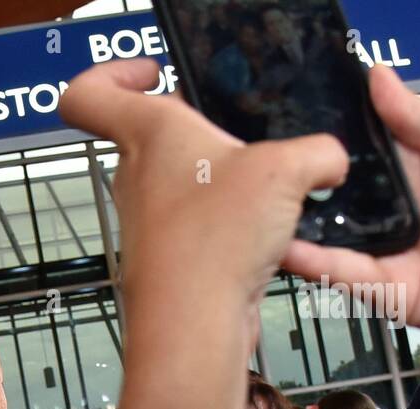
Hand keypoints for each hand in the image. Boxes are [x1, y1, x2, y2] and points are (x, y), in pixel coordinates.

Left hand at [59, 60, 347, 408]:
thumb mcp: (284, 171)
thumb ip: (316, 152)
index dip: (112, 73)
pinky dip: (235, 221)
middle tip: (242, 129)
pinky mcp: (173, 256)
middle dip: (199, 126)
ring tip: (272, 184)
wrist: (195, 324)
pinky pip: (204, 222)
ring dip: (226, 177)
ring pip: (184, 180)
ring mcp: (151, 219)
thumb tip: (331, 161)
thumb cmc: (214, 238)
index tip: (156, 73)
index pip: (88, 95)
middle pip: (151, 134)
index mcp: (146, 135)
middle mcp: (138, 176)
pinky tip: (272, 229)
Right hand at [283, 66, 419, 375]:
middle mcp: (402, 209)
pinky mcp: (391, 293)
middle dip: (300, 182)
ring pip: (332, 237)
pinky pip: (346, 276)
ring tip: (258, 207)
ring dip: (297, 224)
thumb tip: (376, 78)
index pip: (363, 148)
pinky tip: (286, 245)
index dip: (327, 137)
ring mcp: (394, 251)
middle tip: (258, 167)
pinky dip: (315, 263)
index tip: (287, 122)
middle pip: (338, 194)